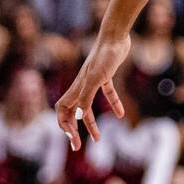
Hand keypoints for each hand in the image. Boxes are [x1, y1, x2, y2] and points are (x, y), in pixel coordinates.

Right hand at [56, 31, 129, 150]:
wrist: (116, 36)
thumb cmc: (104, 55)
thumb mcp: (96, 78)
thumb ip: (87, 96)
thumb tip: (79, 116)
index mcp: (77, 87)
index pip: (62, 110)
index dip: (64, 125)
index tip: (72, 139)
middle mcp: (82, 86)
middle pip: (72, 112)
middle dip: (72, 131)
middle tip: (77, 147)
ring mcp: (94, 81)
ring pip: (87, 107)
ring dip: (90, 124)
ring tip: (97, 139)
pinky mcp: (106, 76)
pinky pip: (107, 94)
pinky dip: (113, 104)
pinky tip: (120, 114)